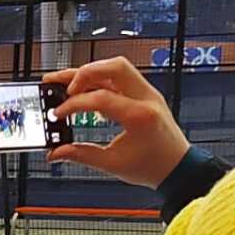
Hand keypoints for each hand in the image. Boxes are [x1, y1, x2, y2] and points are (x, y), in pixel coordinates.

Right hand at [42, 58, 191, 186]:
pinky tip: (86, 93)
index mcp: (140, 116)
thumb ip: (81, 155)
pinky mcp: (145, 94)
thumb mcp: (113, 164)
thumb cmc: (153, 167)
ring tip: (68, 84)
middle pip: (113, 66)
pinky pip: (121, 77)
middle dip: (83, 73)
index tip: (58, 113)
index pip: (100, 97)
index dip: (73, 104)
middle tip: (62, 86)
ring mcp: (148, 93)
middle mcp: (147, 98)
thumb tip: (56, 152)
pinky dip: (101, 79)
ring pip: (118, 67)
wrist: (178, 167)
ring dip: (91, 72)